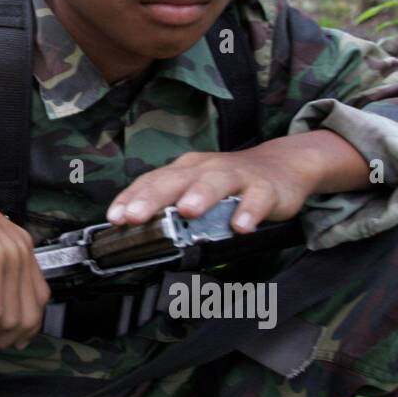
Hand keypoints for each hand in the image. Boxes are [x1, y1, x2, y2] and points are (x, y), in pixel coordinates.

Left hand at [107, 143, 321, 233]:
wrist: (282, 164)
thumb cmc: (230, 180)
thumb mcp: (195, 186)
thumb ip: (171, 205)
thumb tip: (138, 231)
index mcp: (184, 170)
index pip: (151, 181)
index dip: (131, 198)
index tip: (115, 217)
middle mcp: (205, 169)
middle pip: (177, 180)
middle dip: (154, 197)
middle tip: (137, 216)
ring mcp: (236, 176)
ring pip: (215, 182)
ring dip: (200, 196)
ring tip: (187, 212)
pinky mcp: (264, 187)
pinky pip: (256, 199)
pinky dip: (248, 211)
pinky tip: (240, 226)